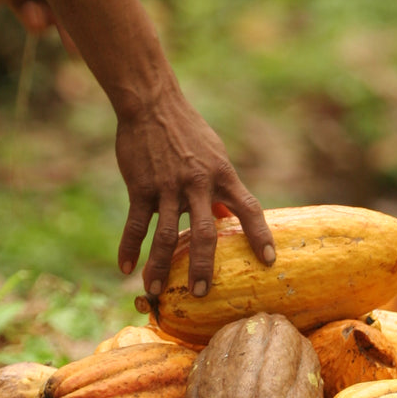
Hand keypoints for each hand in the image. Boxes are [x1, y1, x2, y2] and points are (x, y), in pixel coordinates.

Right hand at [114, 90, 275, 298]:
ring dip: (161, 266)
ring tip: (155, 290)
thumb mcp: (213, 155)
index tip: (270, 261)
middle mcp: (199, 183)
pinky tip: (125, 268)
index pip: (249, 208)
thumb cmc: (186, 131)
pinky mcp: (141, 186)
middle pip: (206, 232)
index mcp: (222, 175)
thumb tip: (226, 216)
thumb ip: (220, 187)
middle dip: (204, 266)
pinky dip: (129, 247)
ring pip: (167, 235)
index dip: (261, 236)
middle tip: (201, 294)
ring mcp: (168, 186)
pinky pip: (136, 224)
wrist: (152, 104)